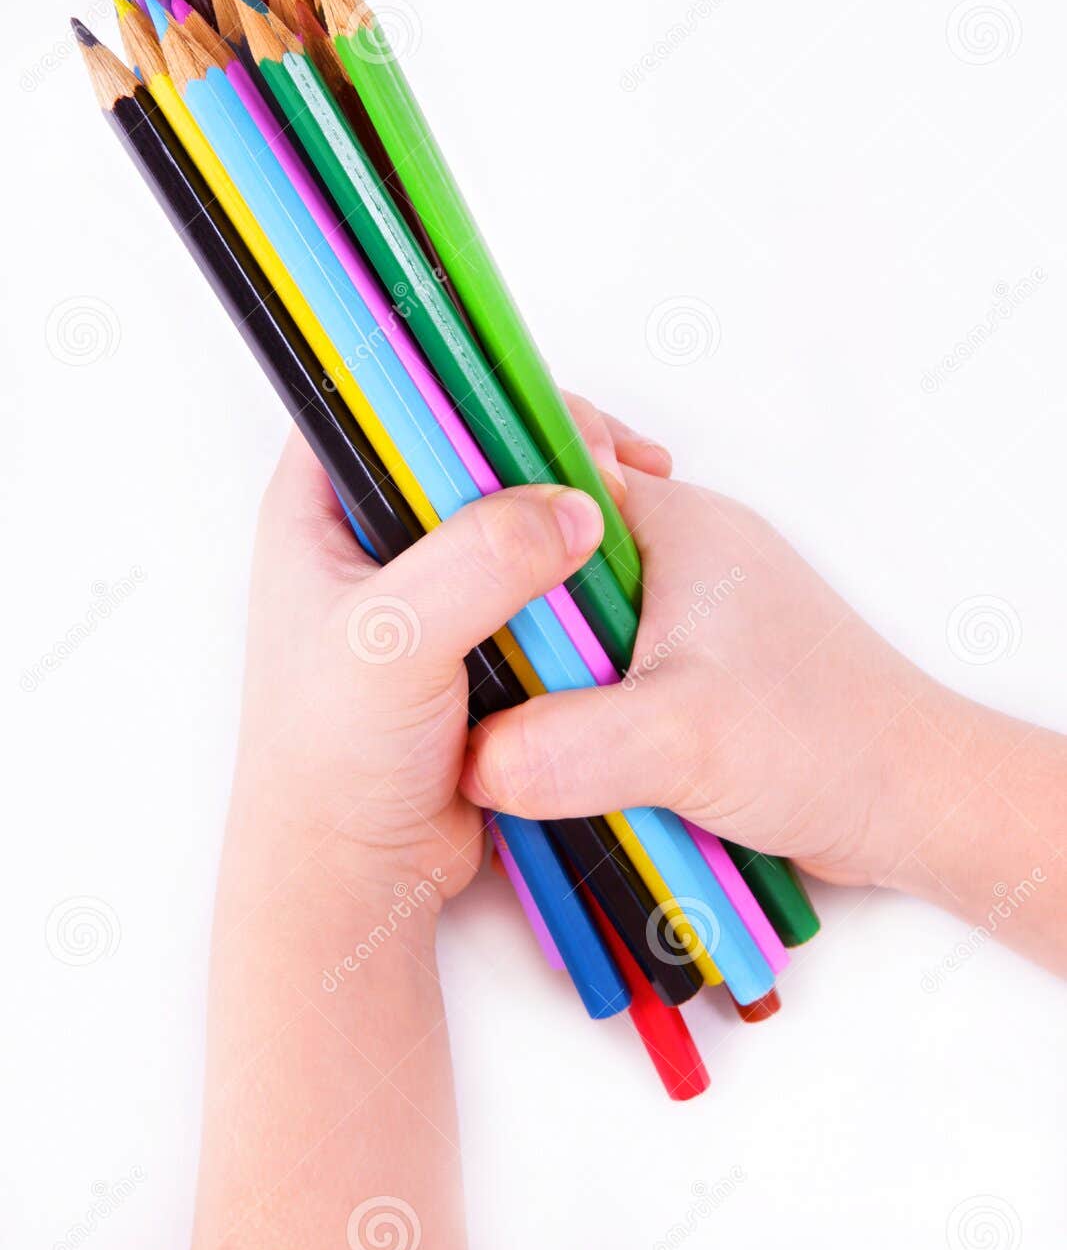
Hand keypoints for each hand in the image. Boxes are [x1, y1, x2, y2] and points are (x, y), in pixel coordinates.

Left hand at [229, 395, 670, 900]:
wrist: (355, 872)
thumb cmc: (331, 757)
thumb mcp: (394, 640)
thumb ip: (479, 562)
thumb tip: (574, 508)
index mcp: (317, 508)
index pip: (383, 397)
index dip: (461, 377)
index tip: (542, 388)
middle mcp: (369, 534)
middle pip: (463, 449)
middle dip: (538, 444)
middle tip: (614, 453)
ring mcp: (424, 584)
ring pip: (507, 512)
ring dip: (565, 507)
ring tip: (638, 496)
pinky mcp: (472, 634)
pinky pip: (534, 577)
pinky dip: (576, 568)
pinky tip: (624, 566)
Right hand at [460, 467, 958, 890]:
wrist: (914, 802)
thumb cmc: (828, 741)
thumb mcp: (680, 740)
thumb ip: (565, 746)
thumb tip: (470, 762)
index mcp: (671, 525)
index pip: (544, 471)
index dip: (473, 504)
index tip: (413, 552)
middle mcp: (675, 552)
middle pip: (544, 548)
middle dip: (492, 594)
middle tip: (429, 640)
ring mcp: (682, 610)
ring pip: (568, 610)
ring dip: (530, 654)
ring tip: (470, 695)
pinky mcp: (689, 667)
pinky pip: (598, 659)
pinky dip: (565, 690)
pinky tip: (534, 733)